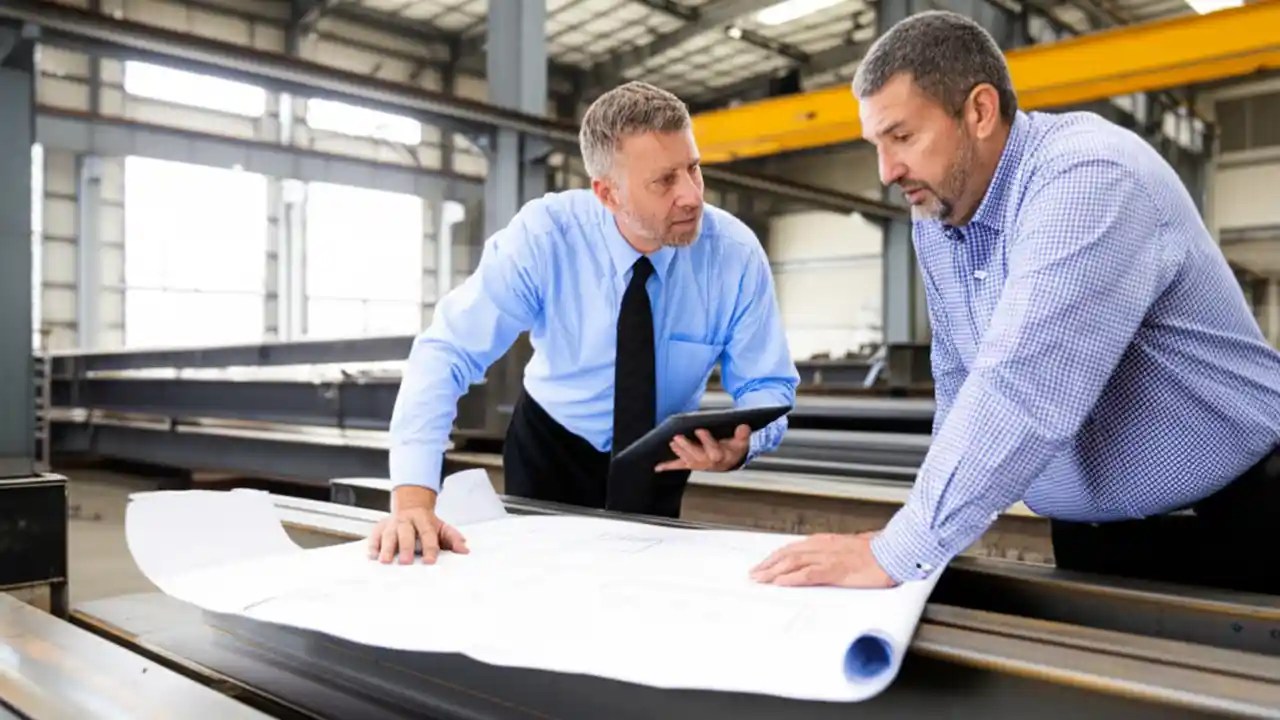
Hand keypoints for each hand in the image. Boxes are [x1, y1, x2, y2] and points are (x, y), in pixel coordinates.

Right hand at [367, 486, 468, 564]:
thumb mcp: (442, 527)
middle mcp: (406, 521)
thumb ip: (453, 538)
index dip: (429, 547)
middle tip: (405, 562)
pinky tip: (372, 556)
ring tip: (385, 561)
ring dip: (386, 548)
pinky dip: (373, 546)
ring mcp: (392, 524)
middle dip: (405, 547)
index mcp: (423, 520)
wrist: (411, 504)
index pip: (427, 534)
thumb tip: (464, 550)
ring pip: (388, 535)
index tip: (430, 561)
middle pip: (406, 533)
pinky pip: (374, 536)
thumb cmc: (427, 522)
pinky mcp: (380, 528)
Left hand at [655, 424, 749, 472]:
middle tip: (678, 437)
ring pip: (687, 459)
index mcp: (721, 456)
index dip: (706, 440)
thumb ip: (743, 435)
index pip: (713, 449)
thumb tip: (743, 427)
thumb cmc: (734, 449)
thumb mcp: (742, 441)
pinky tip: (658, 467)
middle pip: (696, 455)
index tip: (700, 430)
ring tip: (672, 442)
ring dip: (678, 451)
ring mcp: (698, 464)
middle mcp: (708, 462)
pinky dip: (668, 466)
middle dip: (687, 446)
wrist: (731, 460)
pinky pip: (679, 466)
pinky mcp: (691, 464)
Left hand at [750, 532, 894, 587]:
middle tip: (754, 573)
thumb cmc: (878, 552)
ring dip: (773, 571)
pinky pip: (808, 574)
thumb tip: (832, 560)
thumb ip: (838, 553)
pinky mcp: (835, 570)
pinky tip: (780, 582)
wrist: (894, 552)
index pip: (795, 548)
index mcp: (827, 541)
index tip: (765, 564)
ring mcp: (828, 557)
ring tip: (760, 578)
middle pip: (788, 553)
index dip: (777, 556)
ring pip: (792, 562)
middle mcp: (823, 546)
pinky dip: (791, 578)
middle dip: (769, 563)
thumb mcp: (853, 549)